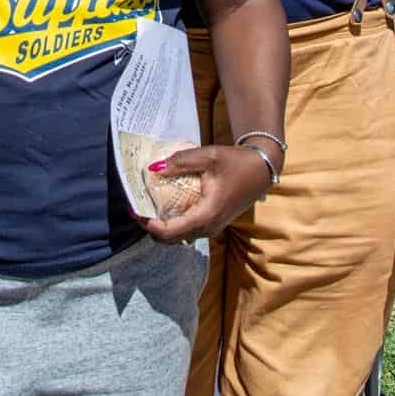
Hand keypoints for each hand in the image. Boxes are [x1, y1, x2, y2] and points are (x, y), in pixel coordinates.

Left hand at [139, 145, 274, 243]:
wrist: (261, 169)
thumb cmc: (236, 163)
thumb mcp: (208, 156)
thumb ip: (181, 162)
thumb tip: (153, 168)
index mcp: (206, 216)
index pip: (169, 232)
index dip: (147, 225)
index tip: (133, 209)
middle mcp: (208, 228)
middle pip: (170, 239)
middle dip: (150, 226)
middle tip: (136, 207)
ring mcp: (211, 228)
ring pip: (178, 237)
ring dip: (160, 226)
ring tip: (146, 205)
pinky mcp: (212, 224)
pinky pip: (186, 230)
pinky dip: (171, 222)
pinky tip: (164, 205)